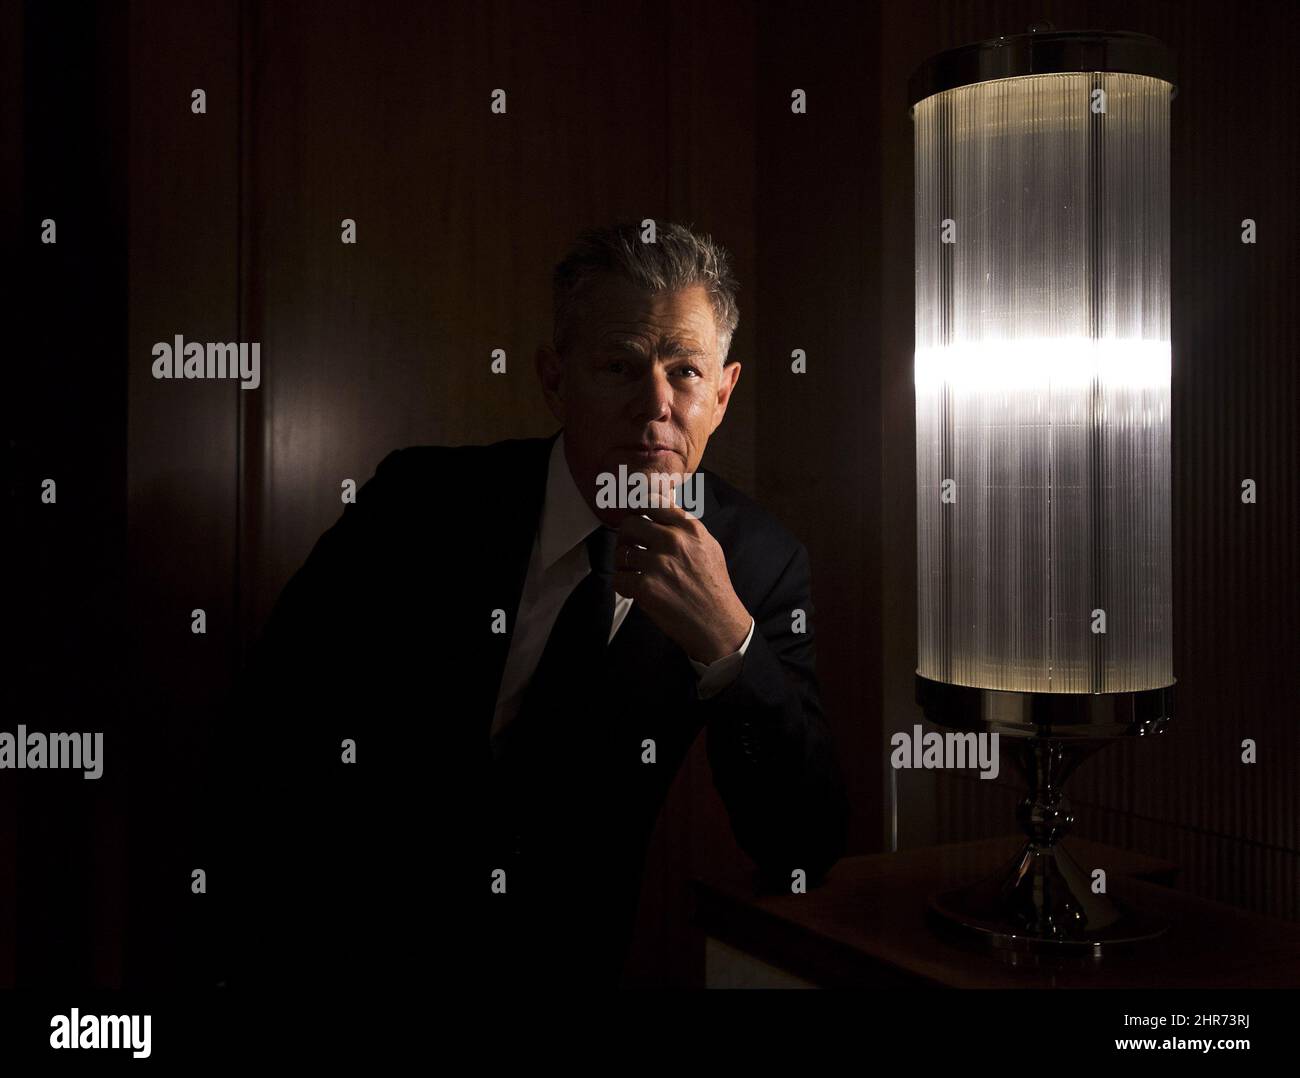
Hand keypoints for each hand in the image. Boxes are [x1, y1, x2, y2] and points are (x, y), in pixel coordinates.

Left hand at [612, 487, 751, 664]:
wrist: (718, 624)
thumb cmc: (713, 588)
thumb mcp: (709, 547)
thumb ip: (686, 527)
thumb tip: (663, 507)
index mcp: (690, 528)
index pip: (652, 502)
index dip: (637, 509)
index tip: (634, 519)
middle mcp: (674, 541)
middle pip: (629, 524)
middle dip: (625, 538)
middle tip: (631, 550)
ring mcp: (659, 563)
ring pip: (620, 553)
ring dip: (623, 565)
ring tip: (636, 574)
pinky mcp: (646, 586)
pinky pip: (618, 578)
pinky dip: (623, 586)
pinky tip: (636, 591)